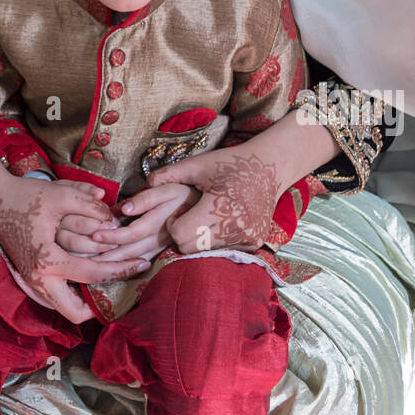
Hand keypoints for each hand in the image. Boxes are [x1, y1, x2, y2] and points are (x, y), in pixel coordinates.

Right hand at [0, 172, 150, 322]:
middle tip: (121, 284)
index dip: (122, 270)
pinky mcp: (27, 277)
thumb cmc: (25, 195)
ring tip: (107, 279)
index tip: (142, 264)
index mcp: (48, 261)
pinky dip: (71, 292)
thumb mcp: (60, 195)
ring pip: (63, 308)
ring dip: (85, 299)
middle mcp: (38, 279)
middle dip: (100, 305)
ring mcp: (30, 281)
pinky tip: (85, 276)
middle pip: (75, 313)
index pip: (94, 275)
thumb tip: (115, 217)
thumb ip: (89, 205)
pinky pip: (53, 297)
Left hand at [85, 181, 200, 263]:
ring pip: (131, 260)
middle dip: (104, 254)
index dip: (111, 235)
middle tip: (82, 256)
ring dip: (110, 263)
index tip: (94, 233)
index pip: (130, 234)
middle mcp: (157, 240)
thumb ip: (145, 199)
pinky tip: (107, 266)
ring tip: (89, 263)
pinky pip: (138, 262)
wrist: (204, 208)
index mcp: (158, 223)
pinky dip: (121, 265)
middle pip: (127, 252)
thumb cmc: (181, 193)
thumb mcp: (166, 188)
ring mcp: (158, 248)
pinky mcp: (159, 252)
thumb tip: (124, 210)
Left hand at [148, 146, 279, 254]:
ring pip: (207, 251)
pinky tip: (222, 222)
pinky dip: (217, 240)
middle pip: (191, 247)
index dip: (173, 225)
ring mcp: (246, 237)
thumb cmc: (231, 163)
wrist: (270, 168)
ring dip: (200, 239)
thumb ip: (168, 174)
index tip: (177, 213)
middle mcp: (234, 226)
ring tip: (205, 218)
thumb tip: (145, 183)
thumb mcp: (197, 164)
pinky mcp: (254, 243)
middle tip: (188, 217)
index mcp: (218, 206)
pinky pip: (225, 249)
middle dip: (183, 235)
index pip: (181, 235)